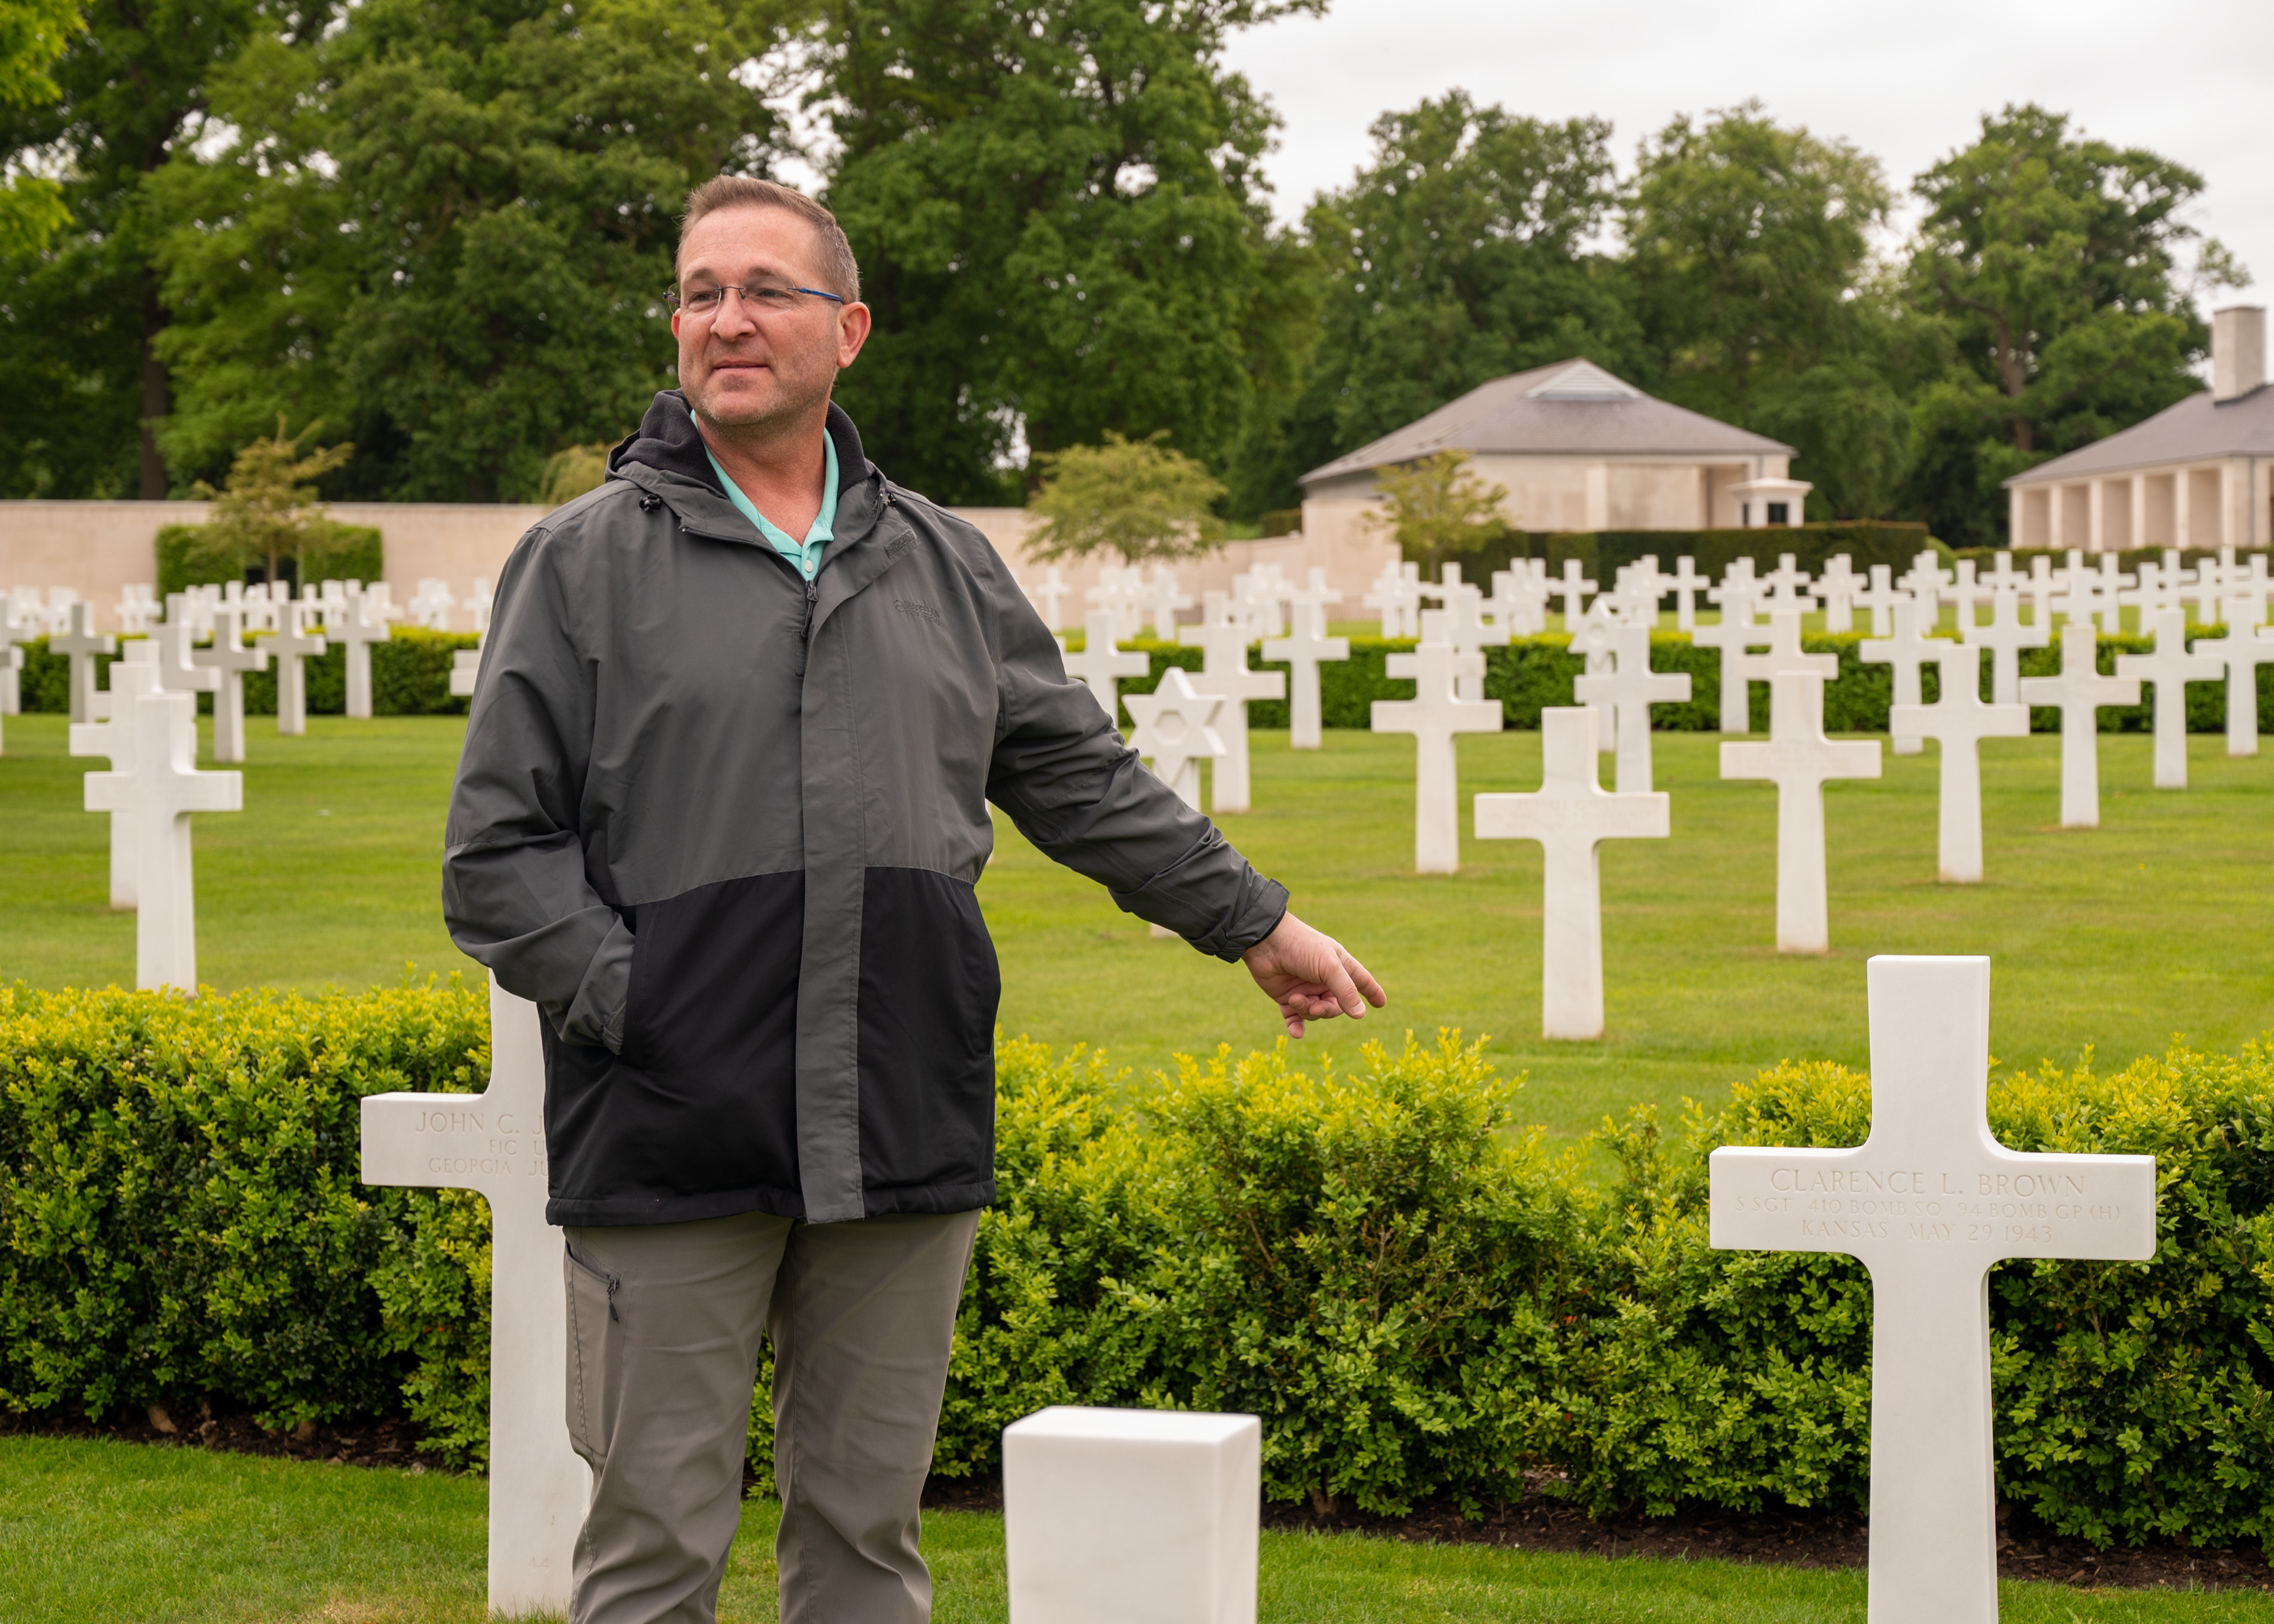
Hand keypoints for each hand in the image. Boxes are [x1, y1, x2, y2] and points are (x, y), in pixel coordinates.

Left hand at [1241, 912, 1385, 1038]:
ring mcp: (1306, 989)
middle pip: (1337, 1006)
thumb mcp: (1328, 967)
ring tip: (1295, 999)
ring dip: (1307, 1010)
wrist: (1265, 942)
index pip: (1361, 981)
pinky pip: (1295, 1019)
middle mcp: (1324, 979)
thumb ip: (1345, 990)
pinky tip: (1296, 1033)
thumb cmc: (1301, 947)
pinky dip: (1296, 1027)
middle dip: (1328, 1010)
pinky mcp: (1286, 997)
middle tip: (1317, 1007)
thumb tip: (1361, 1014)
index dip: (1372, 991)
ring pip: (1316, 1013)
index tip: (1381, 1003)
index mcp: (1339, 966)